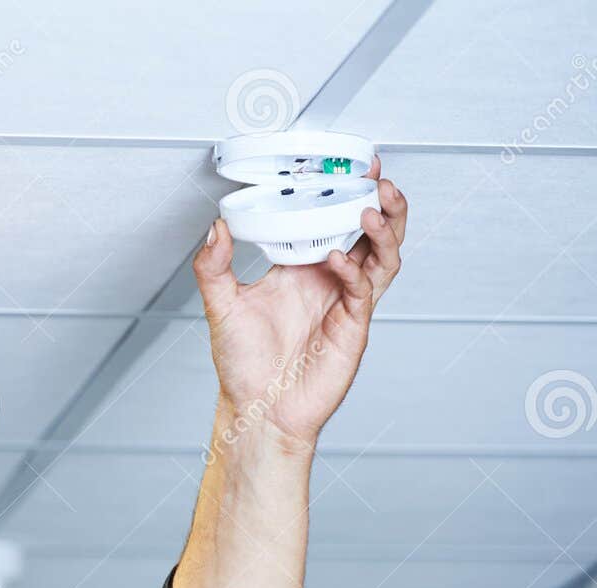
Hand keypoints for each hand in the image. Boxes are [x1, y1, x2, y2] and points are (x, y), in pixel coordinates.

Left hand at [193, 156, 407, 451]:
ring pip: (382, 256)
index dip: (346, 194)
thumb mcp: (221, 306)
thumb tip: (214, 227)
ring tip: (372, 206)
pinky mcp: (352, 327)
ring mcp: (345, 303)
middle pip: (372, 233)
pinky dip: (354, 270)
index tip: (350, 165)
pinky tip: (336, 259)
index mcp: (303, 269)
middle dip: (381, 202)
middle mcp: (329, 282)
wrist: (258, 411)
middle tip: (377, 176)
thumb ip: (213, 267)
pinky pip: (363, 290)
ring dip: (383, 229)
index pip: (334, 222)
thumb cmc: (244, 366)